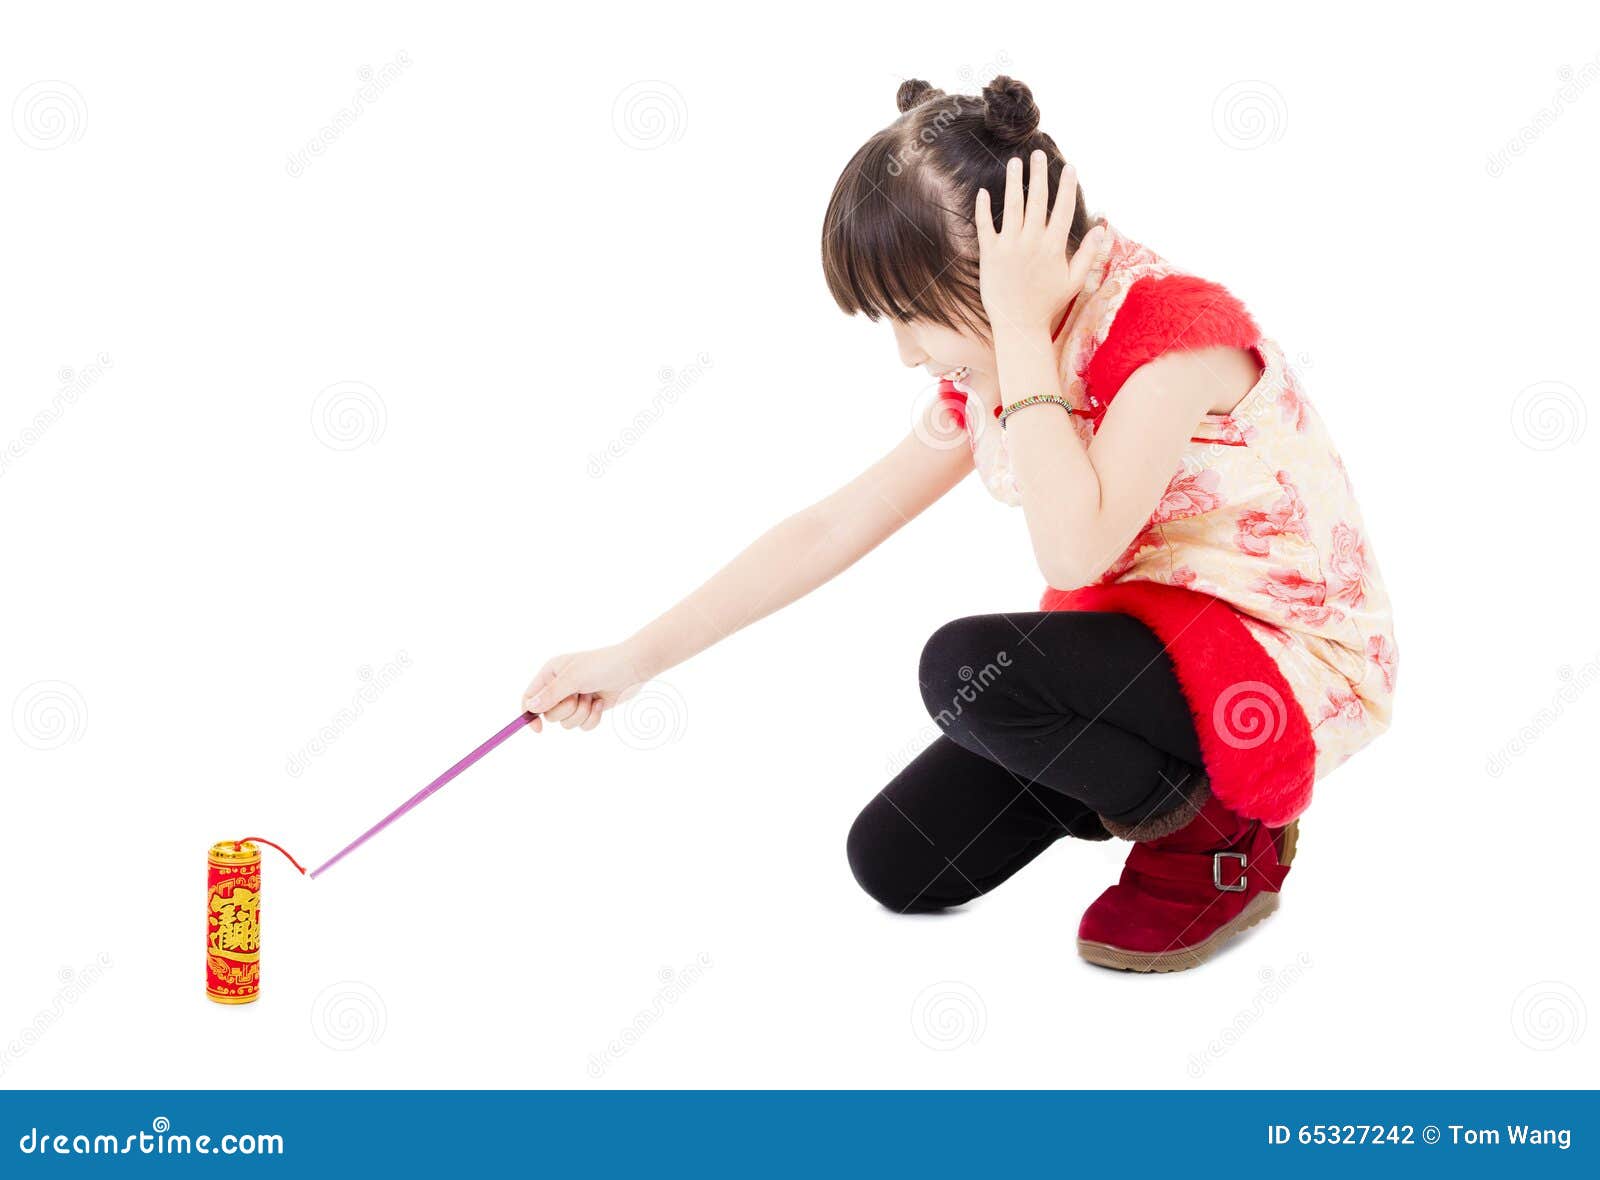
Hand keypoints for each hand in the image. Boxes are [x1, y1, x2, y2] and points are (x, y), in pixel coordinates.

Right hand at [521, 643, 646, 731]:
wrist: (633, 668)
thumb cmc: (603, 666)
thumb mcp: (573, 678)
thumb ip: (551, 694)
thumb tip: (530, 707)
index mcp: (551, 673)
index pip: (529, 697)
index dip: (529, 714)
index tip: (538, 728)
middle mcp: (560, 686)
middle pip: (549, 714)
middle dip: (565, 710)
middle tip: (578, 696)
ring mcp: (575, 698)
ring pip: (566, 723)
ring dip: (580, 714)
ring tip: (592, 699)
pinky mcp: (589, 709)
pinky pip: (582, 726)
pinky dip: (592, 718)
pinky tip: (601, 704)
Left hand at [974, 151, 1104, 338]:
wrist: (1018, 325)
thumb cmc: (1048, 304)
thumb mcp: (1074, 280)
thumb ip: (1088, 253)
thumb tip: (1103, 228)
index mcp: (1054, 246)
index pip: (1064, 208)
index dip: (1067, 186)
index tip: (1069, 167)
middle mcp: (1033, 241)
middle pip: (1037, 199)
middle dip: (1039, 174)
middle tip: (1038, 154)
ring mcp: (1010, 246)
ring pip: (1013, 206)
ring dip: (1014, 181)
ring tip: (1015, 163)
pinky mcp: (990, 254)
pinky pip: (985, 225)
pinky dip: (983, 208)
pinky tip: (984, 191)